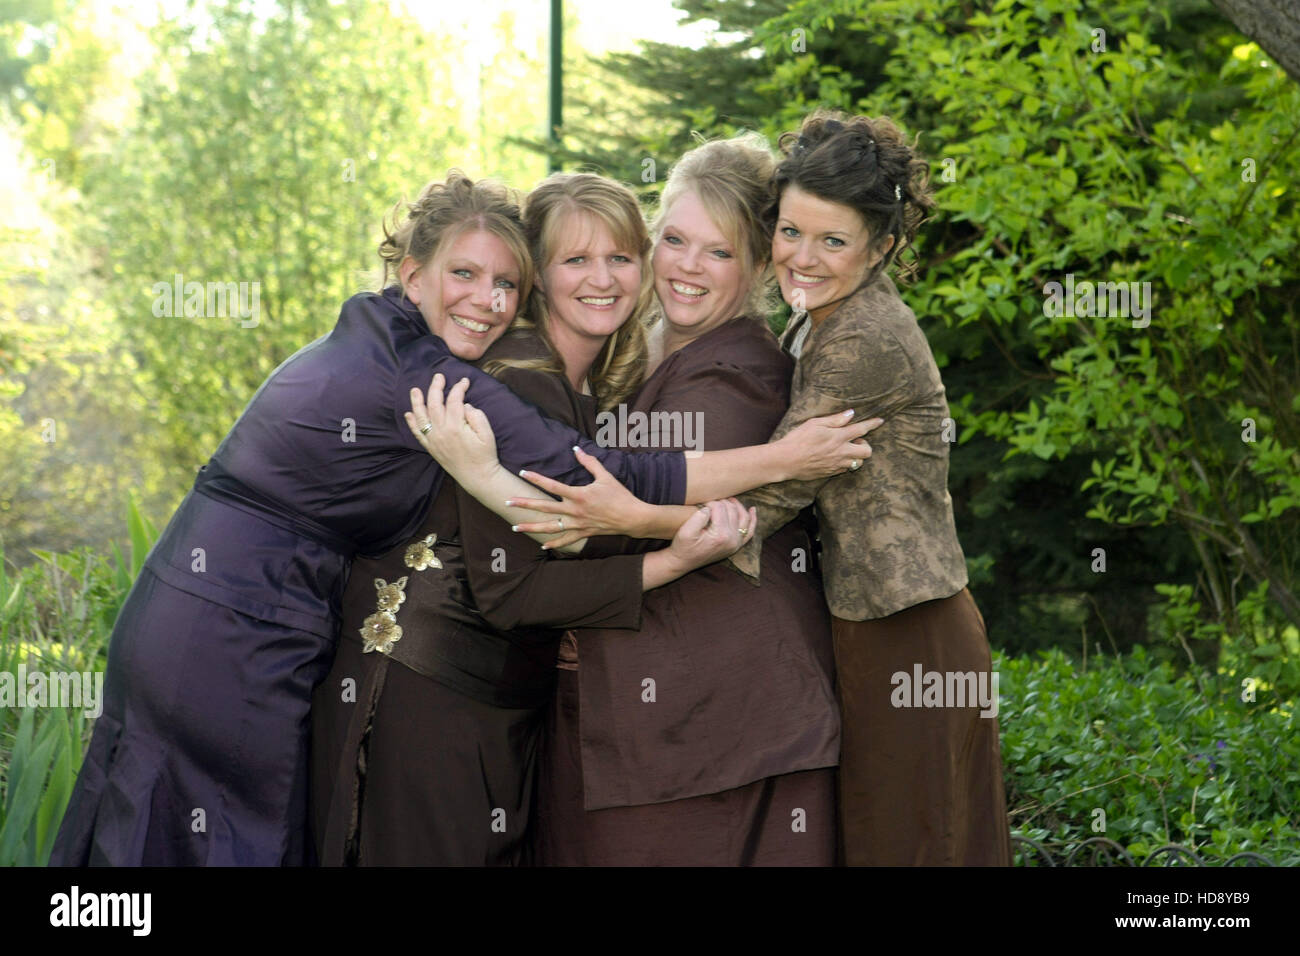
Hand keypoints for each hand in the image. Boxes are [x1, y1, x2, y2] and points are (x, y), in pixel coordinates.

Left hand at [404, 373, 500, 480]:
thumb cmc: (485, 455)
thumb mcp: (487, 434)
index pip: (454, 400)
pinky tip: (409, 414)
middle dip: (436, 387)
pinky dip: (412, 423)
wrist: (477, 476)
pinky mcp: (431, 448)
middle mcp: (441, 432)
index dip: (459, 388)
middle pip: (434, 403)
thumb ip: (476, 416)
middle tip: (438, 376)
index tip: (464, 381)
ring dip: (417, 402)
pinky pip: (417, 434)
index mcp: (456, 426)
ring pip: (421, 416)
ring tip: (415, 390)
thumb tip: (464, 406)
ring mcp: (433, 440)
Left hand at [506, 446, 646, 549]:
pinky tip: (544, 545)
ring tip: (515, 527)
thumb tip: (576, 449)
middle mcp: (574, 511)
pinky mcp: (584, 533)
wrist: (632, 518)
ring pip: (550, 527)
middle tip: (507, 502)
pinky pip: (566, 540)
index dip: (537, 479)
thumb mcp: (605, 476)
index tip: (523, 473)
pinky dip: (555, 543)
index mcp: (578, 495)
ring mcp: (578, 524)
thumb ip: (590, 462)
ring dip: (531, 527)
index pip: (552, 486)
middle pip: (544, 507)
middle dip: (525, 504)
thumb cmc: (620, 495)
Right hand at [666, 499, 756, 571]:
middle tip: (709, 503)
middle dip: (721, 503)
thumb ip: (698, 517)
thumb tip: (710, 508)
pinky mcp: (736, 545)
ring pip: (744, 517)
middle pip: (732, 510)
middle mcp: (732, 540)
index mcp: (720, 535)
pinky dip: (752, 520)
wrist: (683, 562)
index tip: (700, 505)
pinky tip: (752, 509)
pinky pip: (749, 531)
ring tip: (728, 499)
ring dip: (737, 506)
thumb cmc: (683, 546)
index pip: (720, 508)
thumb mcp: (685, 531)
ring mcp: (736, 543)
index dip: (709, 503)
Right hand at [777, 410, 882, 480]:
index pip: (862, 429)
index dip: (872, 424)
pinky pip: (845, 470)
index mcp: (838, 437)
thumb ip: (835, 420)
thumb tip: (850, 414)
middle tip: (855, 441)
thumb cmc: (797, 439)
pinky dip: (845, 464)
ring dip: (856, 456)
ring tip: (845, 450)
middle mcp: (841, 452)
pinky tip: (835, 458)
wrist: (786, 461)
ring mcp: (837, 465)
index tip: (880, 421)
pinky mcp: (830, 473)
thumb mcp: (814, 423)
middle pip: (867, 451)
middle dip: (865, 445)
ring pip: (858, 463)